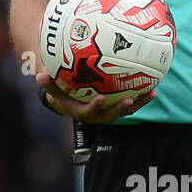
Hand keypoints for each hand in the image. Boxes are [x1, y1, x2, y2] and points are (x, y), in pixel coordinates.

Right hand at [35, 71, 156, 123]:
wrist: (68, 97)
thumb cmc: (59, 90)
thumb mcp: (51, 87)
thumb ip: (47, 83)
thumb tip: (39, 75)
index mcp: (80, 111)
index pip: (88, 112)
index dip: (94, 107)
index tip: (100, 98)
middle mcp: (96, 115)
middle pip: (110, 115)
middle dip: (120, 109)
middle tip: (130, 100)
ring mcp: (108, 111)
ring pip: (124, 110)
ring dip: (138, 103)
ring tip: (150, 93)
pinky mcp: (116, 106)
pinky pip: (130, 102)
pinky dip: (141, 96)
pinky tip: (152, 86)